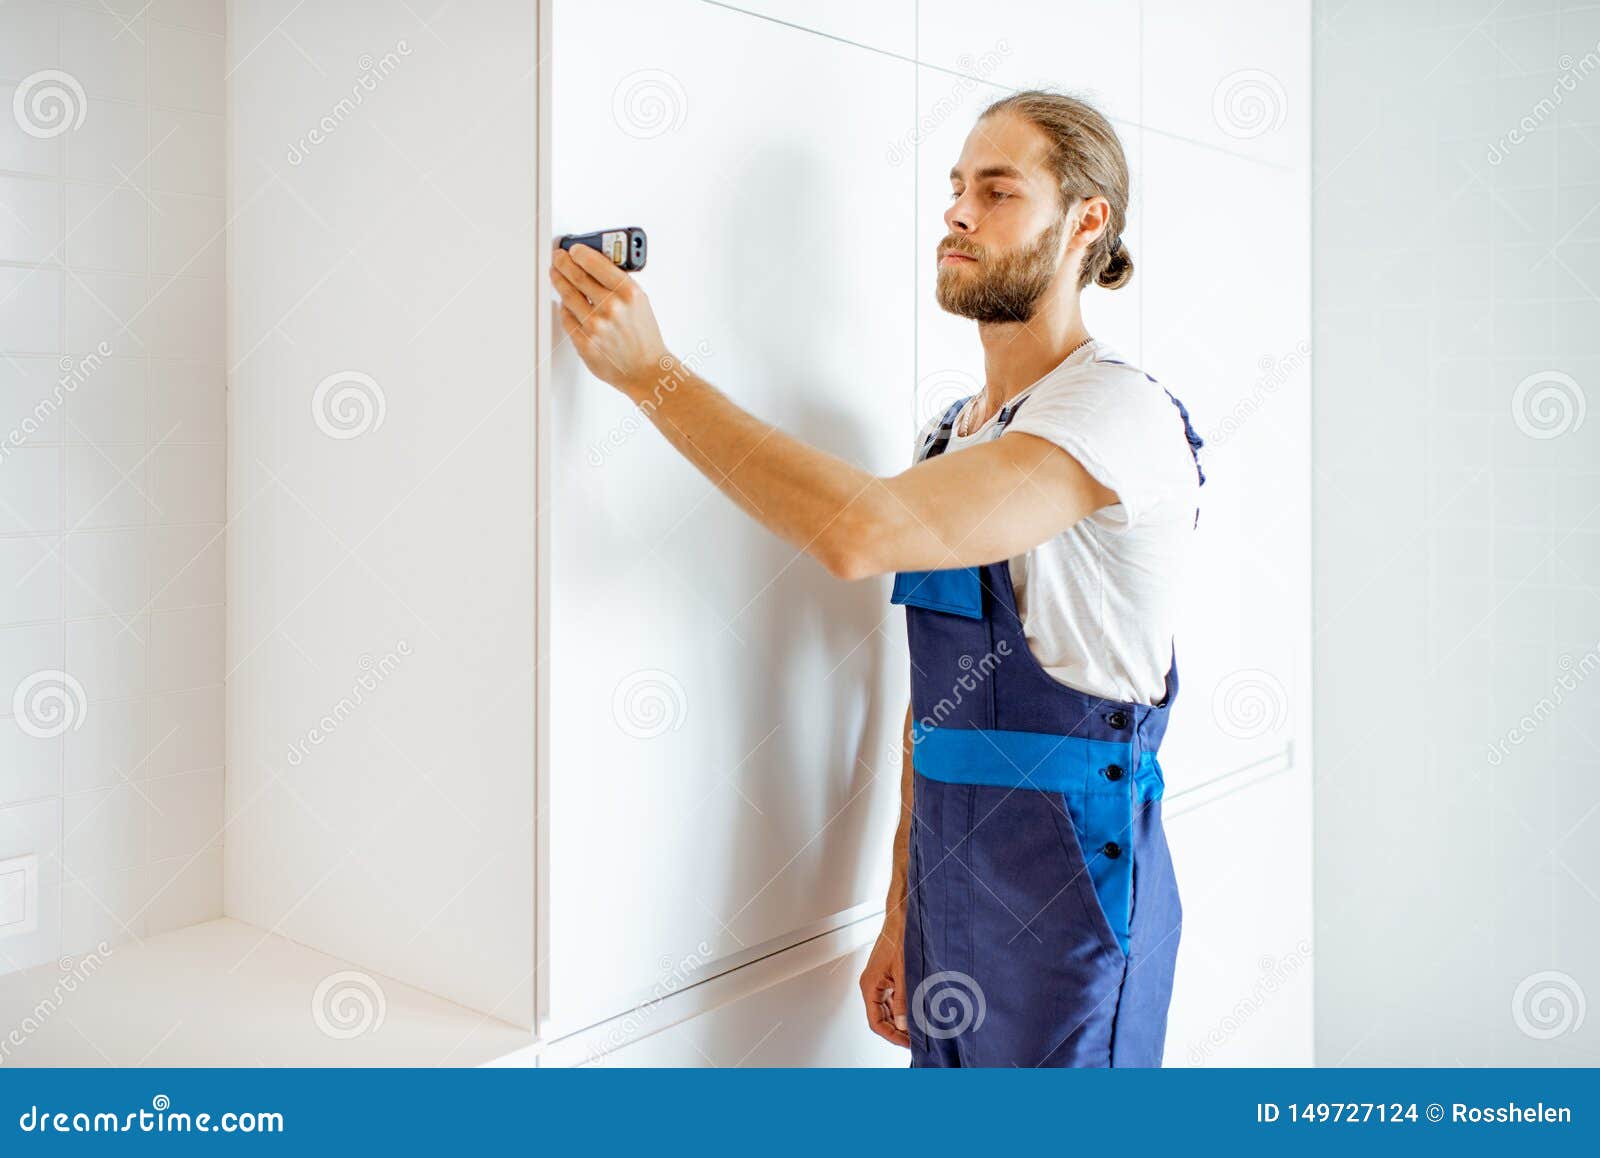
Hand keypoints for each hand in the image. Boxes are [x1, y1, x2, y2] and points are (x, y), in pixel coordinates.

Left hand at [549, 243, 669, 395]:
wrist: (646, 369)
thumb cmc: (644, 337)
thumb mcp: (641, 302)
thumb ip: (619, 283)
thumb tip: (595, 265)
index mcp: (628, 293)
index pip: (595, 263)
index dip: (579, 253)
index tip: (573, 249)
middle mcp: (611, 307)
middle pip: (576, 276)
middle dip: (563, 263)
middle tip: (559, 258)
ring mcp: (595, 325)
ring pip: (567, 296)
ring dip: (559, 282)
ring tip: (557, 276)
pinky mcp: (584, 342)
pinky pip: (567, 319)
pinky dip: (565, 309)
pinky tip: (566, 304)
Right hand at [859, 915, 909, 1047]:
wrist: (901, 918)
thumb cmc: (900, 938)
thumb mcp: (904, 973)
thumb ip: (903, 1000)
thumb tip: (903, 1024)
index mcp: (870, 986)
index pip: (876, 1022)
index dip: (891, 1035)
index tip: (907, 1043)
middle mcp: (871, 985)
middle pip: (880, 1018)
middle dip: (897, 1030)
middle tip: (915, 1039)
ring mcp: (878, 981)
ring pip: (886, 1010)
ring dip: (900, 1020)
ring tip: (917, 1027)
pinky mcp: (886, 977)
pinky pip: (891, 999)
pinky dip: (902, 1008)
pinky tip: (915, 1012)